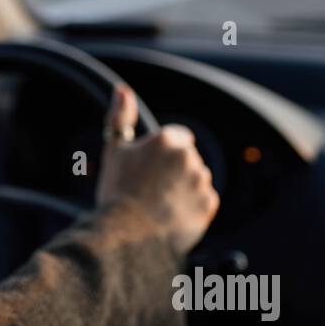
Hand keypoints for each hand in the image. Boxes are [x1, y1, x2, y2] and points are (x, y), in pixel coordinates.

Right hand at [95, 84, 219, 257]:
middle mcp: (190, 157)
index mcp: (168, 140)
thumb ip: (120, 117)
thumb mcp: (114, 150)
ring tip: (159, 205)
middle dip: (174, 171)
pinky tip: (171, 215)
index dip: (162, 154)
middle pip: (186, 160)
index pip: (176, 138)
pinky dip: (191, 207)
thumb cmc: (117, 191)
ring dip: (183, 188)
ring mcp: (201, 182)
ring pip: (195, 180)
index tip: (149, 169)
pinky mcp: (209, 206)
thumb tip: (122, 89)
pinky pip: (203, 202)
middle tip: (150, 190)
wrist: (127, 235)